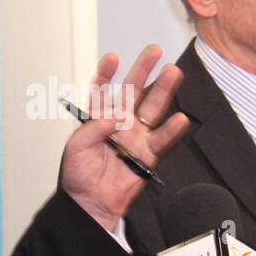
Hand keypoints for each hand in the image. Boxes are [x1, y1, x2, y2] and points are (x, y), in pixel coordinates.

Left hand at [61, 45, 188, 230]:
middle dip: (144, 70)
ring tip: (173, 73)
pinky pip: (162, 139)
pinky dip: (172, 130)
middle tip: (155, 51)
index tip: (113, 58)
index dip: (107, 73)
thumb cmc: (78, 177)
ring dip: (164, 90)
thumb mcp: (75, 148)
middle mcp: (119, 123)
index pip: (102, 90)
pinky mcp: (148, 154)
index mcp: (97, 118)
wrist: (90, 204)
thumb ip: (93, 129)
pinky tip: (180, 119)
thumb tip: (116, 117)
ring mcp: (135, 137)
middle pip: (133, 91)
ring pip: (152, 108)